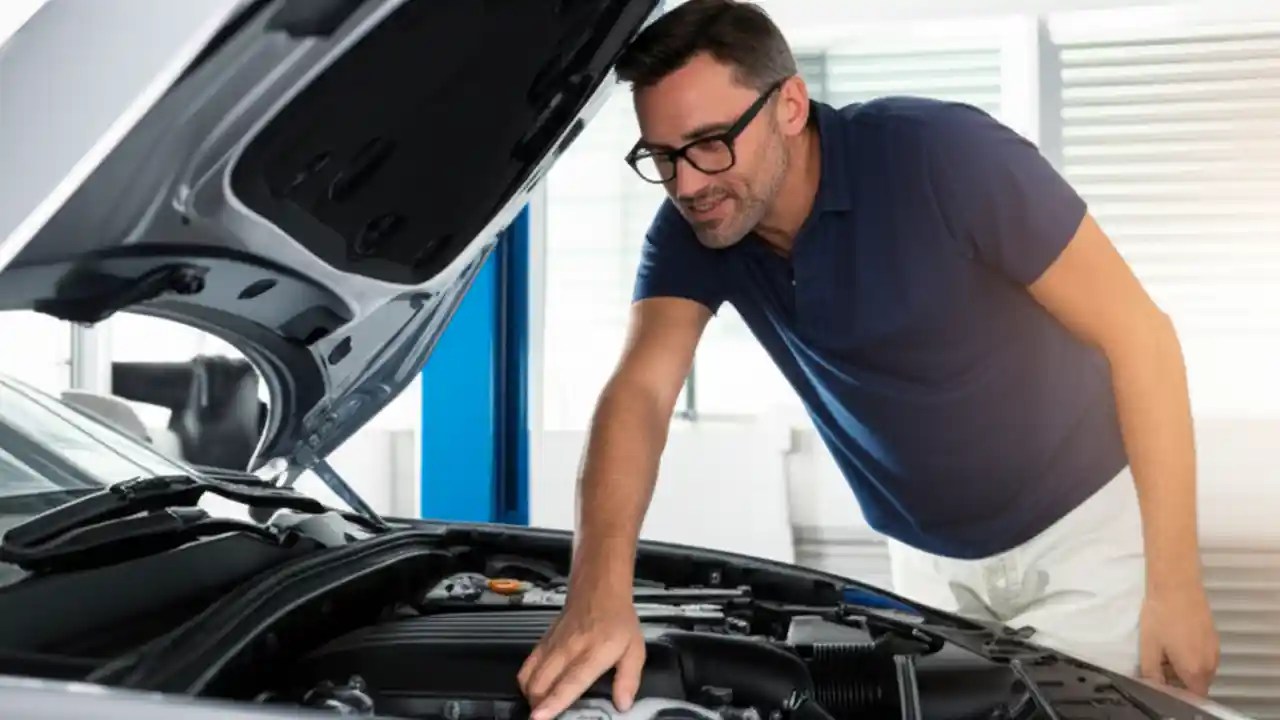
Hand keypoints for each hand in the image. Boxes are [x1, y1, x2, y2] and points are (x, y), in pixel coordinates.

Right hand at [517, 594, 645, 719]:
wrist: (598, 590)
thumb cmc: (618, 622)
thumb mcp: (635, 649)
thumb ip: (628, 679)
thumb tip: (622, 705)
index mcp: (594, 653)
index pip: (570, 681)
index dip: (554, 701)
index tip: (539, 717)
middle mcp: (568, 650)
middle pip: (542, 683)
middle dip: (539, 705)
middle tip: (548, 715)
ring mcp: (552, 645)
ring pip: (529, 676)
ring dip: (531, 696)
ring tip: (542, 705)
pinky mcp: (542, 641)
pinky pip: (526, 666)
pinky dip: (526, 682)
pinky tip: (536, 689)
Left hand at [1139, 586, 1219, 695]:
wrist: (1176, 585)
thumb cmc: (1161, 617)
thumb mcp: (1149, 648)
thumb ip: (1152, 673)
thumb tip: (1155, 687)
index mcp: (1196, 670)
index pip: (1193, 696)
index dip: (1176, 694)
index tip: (1160, 685)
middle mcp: (1211, 663)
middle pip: (1197, 683)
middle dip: (1177, 680)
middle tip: (1157, 665)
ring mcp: (1214, 649)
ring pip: (1199, 668)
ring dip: (1183, 667)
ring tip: (1162, 649)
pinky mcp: (1213, 636)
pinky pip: (1202, 655)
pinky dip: (1189, 654)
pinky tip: (1173, 639)